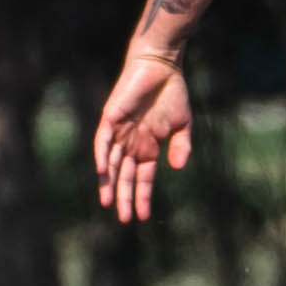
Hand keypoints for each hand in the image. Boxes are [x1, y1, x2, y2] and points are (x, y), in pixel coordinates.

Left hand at [92, 54, 193, 223]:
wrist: (161, 67)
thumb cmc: (173, 93)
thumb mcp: (183, 124)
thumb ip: (181, 147)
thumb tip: (177, 168)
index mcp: (149, 146)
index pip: (143, 177)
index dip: (142, 195)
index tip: (144, 216)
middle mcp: (132, 143)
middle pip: (125, 175)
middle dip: (125, 196)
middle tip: (124, 219)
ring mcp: (120, 132)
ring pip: (112, 163)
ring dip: (110, 183)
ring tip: (110, 204)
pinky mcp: (110, 119)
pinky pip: (103, 141)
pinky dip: (102, 156)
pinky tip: (103, 171)